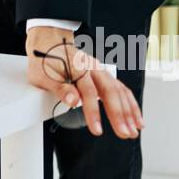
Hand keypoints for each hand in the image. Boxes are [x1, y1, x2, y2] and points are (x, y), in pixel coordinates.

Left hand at [25, 26, 142, 138]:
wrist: (50, 44)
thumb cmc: (45, 62)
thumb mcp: (42, 75)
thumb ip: (59, 88)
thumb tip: (72, 100)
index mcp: (77, 67)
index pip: (89, 92)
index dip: (94, 112)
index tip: (97, 130)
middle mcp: (93, 68)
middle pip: (110, 91)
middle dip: (119, 115)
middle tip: (124, 133)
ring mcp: (100, 71)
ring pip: (119, 91)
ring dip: (128, 112)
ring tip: (133, 131)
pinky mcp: (104, 76)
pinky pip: (121, 90)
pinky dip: (130, 105)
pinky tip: (136, 119)